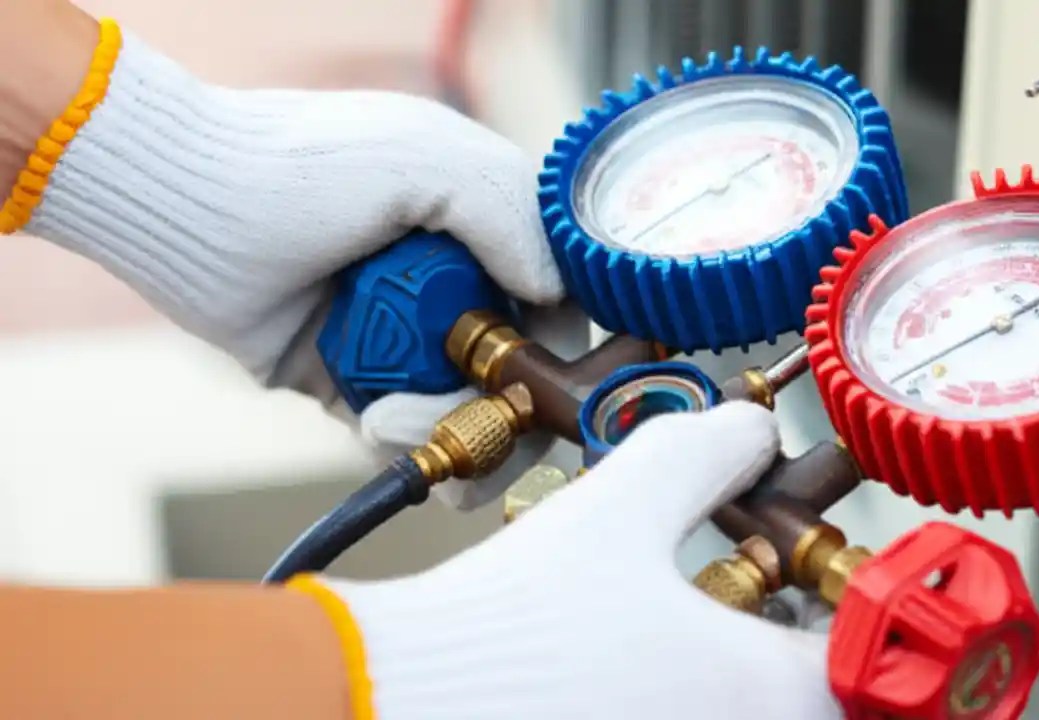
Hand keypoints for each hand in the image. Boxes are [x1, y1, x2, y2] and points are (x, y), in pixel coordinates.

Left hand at [18, 26, 580, 505]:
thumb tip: (556, 294)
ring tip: (387, 417)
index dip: (564, 345)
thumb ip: (509, 213)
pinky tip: (375, 422)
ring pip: (472, 416)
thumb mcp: (427, 159)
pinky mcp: (358, 385)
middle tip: (472, 414)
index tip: (544, 372)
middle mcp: (456, 288)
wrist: (189, 210)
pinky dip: (407, 445)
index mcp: (485, 229)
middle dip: (507, 408)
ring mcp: (408, 341)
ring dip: (447, 428)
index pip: (562, 301)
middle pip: (526, 375)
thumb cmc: (302, 167)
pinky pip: (409, 436)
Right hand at [315, 402, 841, 719]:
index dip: (886, 629)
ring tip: (705, 638)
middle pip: (833, 714)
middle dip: (825, 663)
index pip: (885, 678)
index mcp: (765, 694)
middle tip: (796, 620)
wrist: (397, 706)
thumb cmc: (509, 629)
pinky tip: (642, 677)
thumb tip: (746, 430)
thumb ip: (701, 454)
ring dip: (759, 686)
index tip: (869, 603)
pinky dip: (695, 707)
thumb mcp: (618, 509)